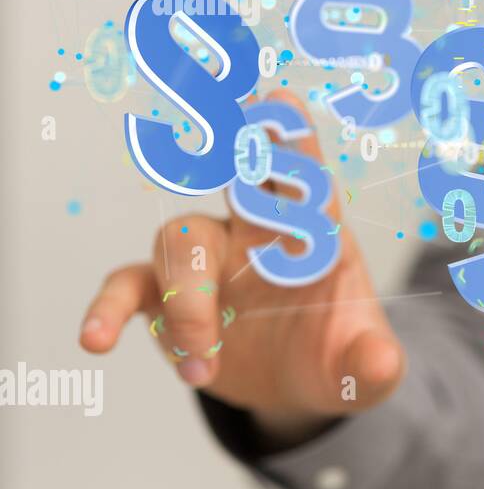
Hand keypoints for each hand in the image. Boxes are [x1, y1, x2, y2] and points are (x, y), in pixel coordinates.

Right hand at [79, 92, 405, 445]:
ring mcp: (209, 261)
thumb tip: (382, 368)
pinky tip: (95, 340)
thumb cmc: (334, 355)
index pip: (305, 179)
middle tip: (226, 144)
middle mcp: (257, 233)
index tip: (279, 98)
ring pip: (180, 240)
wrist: (294, 390)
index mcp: (314, 235)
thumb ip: (373, 364)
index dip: (292, 140)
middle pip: (237, 185)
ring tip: (204, 364)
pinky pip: (128, 286)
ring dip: (189, 305)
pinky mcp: (167, 298)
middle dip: (229, 164)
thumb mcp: (363, 367)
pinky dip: (106, 308)